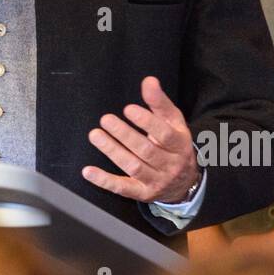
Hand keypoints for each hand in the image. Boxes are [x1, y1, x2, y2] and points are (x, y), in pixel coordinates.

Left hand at [82, 76, 200, 204]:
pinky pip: (123, 188)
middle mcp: (170, 165)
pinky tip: (88, 171)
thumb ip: (159, 102)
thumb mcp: (173, 123)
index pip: (165, 134)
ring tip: (95, 135)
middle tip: (106, 119)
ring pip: (133, 167)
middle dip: (124, 134)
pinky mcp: (142, 193)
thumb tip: (149, 81)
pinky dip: (104, 180)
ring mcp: (156, 181)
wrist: (185, 182)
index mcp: (180, 145)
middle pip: (146, 150)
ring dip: (112, 151)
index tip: (128, 109)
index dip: (147, 122)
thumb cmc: (175, 145)